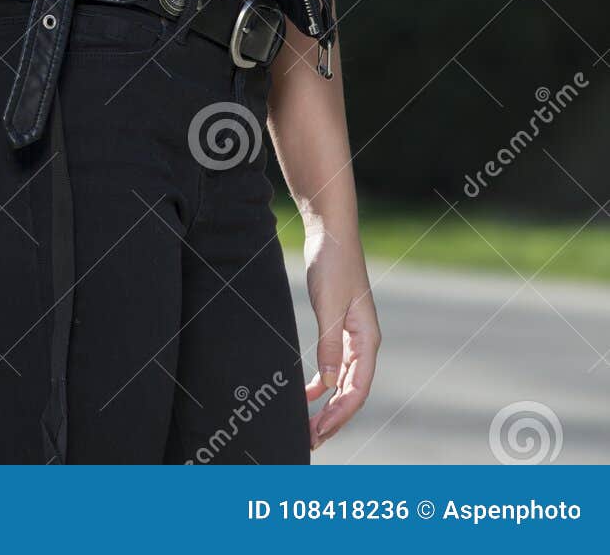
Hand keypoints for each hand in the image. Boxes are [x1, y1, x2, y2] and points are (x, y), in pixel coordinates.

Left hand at [303, 235, 380, 449]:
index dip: (340, 414)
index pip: (357, 388)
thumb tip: (328, 385)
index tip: (320, 432)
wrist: (331, 233)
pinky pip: (334, 366)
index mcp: (367, 339)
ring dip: (327, 405)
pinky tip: (307, 394)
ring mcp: (352, 336)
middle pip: (351, 391)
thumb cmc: (333, 264)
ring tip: (308, 426)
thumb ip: (328, 344)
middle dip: (333, 418)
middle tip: (311, 440)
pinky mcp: (338, 328)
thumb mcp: (328, 304)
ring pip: (343, 382)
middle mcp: (363, 342)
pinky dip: (321, 383)